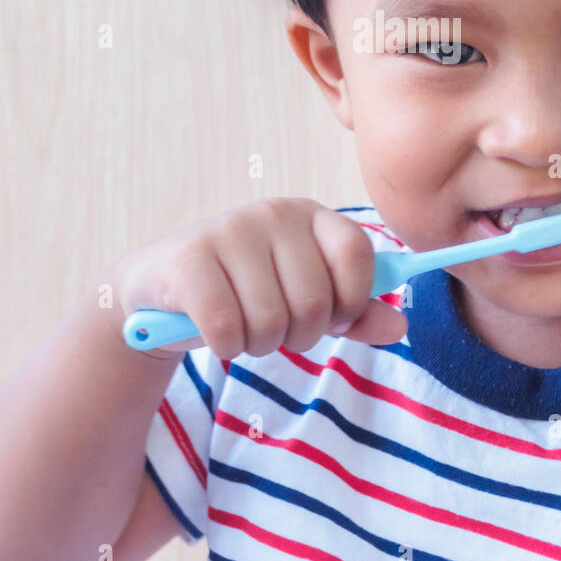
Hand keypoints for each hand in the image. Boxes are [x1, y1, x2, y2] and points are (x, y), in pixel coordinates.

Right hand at [104, 199, 406, 360]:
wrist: (162, 290)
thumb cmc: (245, 293)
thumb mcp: (304, 300)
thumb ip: (355, 314)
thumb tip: (399, 328)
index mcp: (310, 216)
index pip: (357, 253)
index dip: (352, 300)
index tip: (334, 318)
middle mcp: (272, 213)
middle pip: (315, 301)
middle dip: (299, 335)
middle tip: (275, 328)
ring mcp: (228, 230)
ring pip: (271, 321)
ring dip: (259, 344)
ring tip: (243, 327)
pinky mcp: (189, 259)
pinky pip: (227, 328)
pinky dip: (226, 346)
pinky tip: (214, 333)